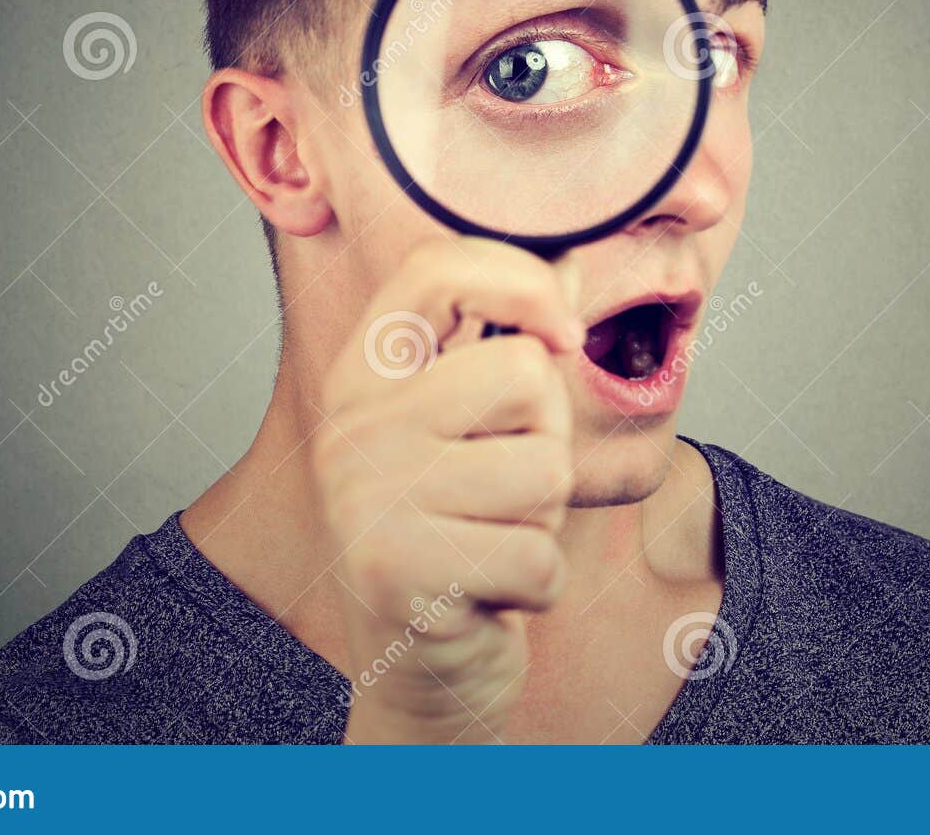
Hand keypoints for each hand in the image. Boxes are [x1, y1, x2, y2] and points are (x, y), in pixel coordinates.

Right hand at [314, 237, 582, 743]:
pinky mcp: (394, 572)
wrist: (420, 671)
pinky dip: (539, 585)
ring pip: (544, 470)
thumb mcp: (478, 428)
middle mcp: (354, 423)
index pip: (436, 267)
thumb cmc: (461, 531)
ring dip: (544, 519)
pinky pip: (538, 558)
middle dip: (549, 439)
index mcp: (368, 370)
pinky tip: (490, 592)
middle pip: (524, 374)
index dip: (520, 278)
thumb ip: (515, 341)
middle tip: (506, 488)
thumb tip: (576, 257)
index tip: (565, 330)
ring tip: (493, 537)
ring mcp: (366, 497)